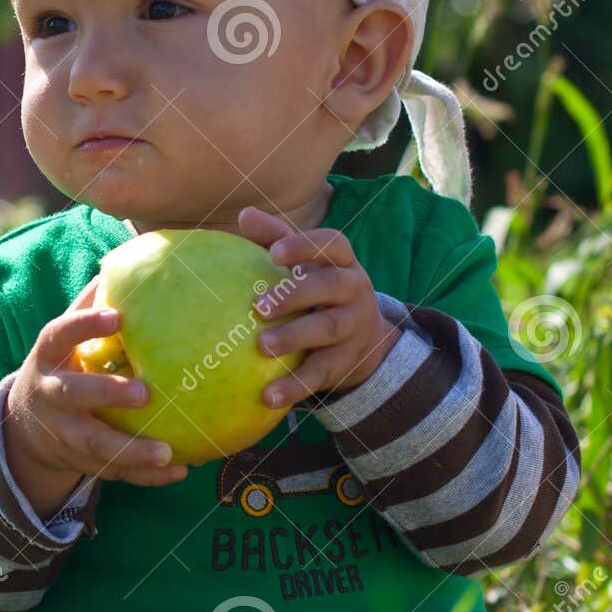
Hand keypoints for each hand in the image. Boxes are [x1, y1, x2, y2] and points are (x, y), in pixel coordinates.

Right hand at [2, 277, 190, 491]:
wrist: (26, 425)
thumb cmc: (63, 364)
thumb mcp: (65, 336)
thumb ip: (90, 303)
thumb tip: (128, 259)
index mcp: (49, 356)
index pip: (60, 335)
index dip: (84, 324)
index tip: (116, 316)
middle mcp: (52, 395)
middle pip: (74, 395)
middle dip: (106, 393)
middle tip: (143, 392)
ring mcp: (63, 432)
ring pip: (96, 445)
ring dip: (132, 450)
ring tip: (168, 451)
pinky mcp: (81, 460)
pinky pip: (114, 472)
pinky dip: (145, 475)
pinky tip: (180, 469)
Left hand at [238, 206, 403, 408]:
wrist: (366, 339)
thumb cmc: (318, 288)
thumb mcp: (304, 263)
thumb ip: (276, 238)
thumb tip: (244, 214)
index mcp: (342, 262)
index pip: (332, 245)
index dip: (304, 246)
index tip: (273, 252)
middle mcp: (354, 290)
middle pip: (330, 287)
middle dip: (295, 294)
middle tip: (258, 306)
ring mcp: (354, 327)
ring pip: (328, 330)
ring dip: (295, 338)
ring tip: (263, 348)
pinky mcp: (347, 362)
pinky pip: (322, 374)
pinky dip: (295, 386)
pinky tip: (269, 396)